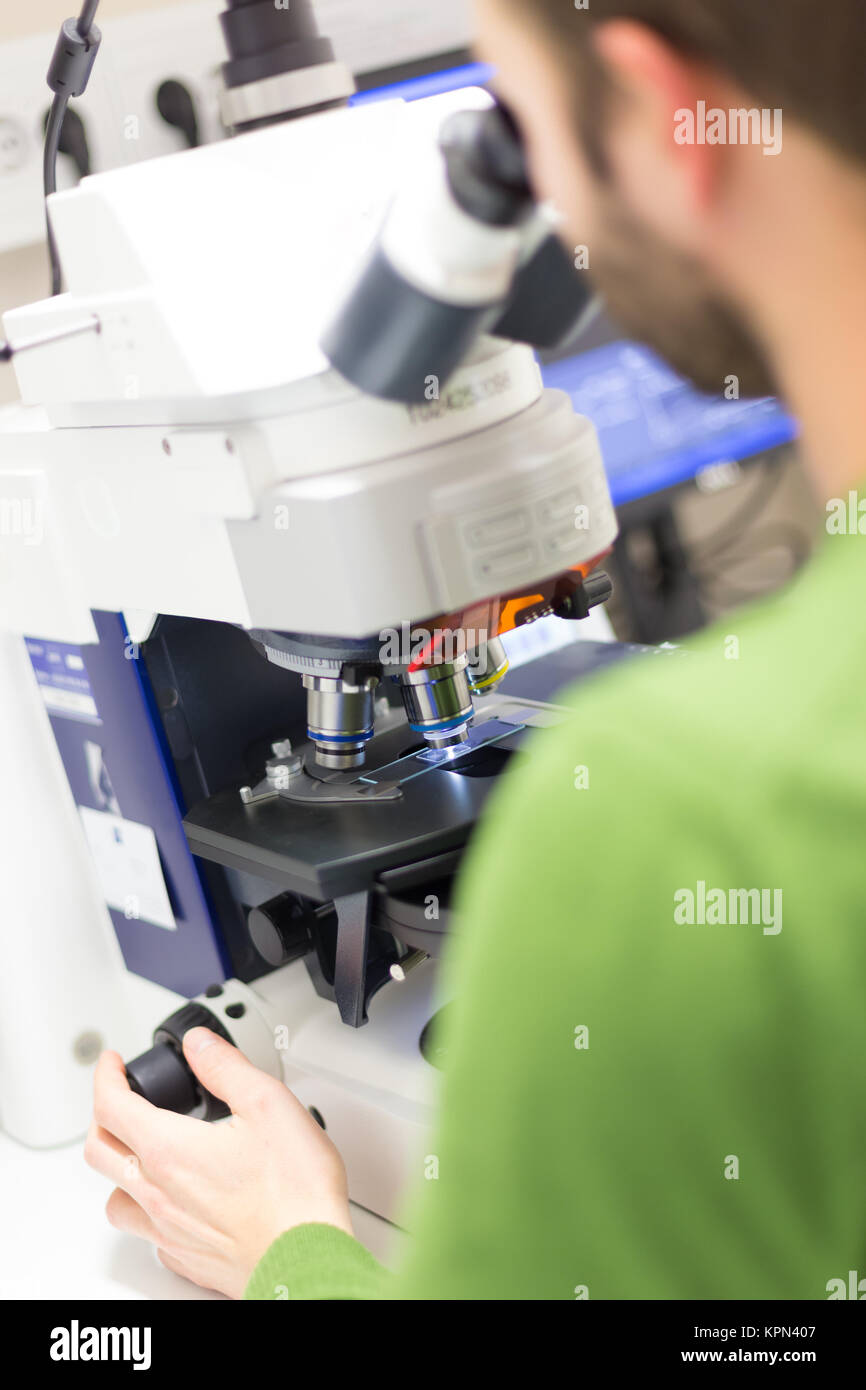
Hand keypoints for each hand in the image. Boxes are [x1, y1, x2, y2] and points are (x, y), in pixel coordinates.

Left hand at [85, 1028, 352, 1298]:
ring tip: (138, 1155)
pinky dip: (148, 1211)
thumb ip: (226, 1068)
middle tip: (119, 1099)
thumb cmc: (294, 1192)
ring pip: (116, 1199)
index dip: (106, 1076)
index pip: (111, 1106)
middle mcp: (158, 1193)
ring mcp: (167, 1230)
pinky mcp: (185, 1258)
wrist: (308, 1260)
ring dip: (119, 1170)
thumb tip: (199, 1045)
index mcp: (170, 1150)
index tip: (112, 1065)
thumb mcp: (268, 1105)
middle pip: (100, 1151)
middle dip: (103, 1116)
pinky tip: (172, 1203)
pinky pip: (147, 1234)